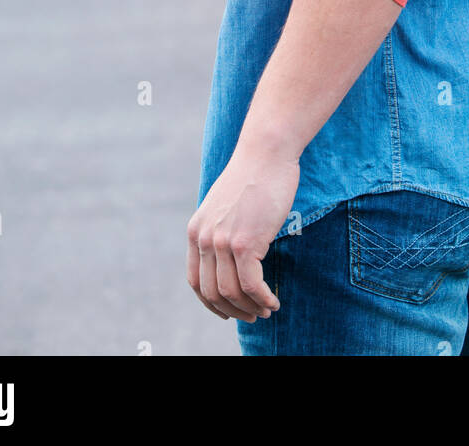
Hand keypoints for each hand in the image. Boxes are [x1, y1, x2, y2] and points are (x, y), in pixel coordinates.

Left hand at [186, 144, 299, 320]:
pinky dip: (262, 299)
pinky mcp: (245, 243)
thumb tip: (230, 257)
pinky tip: (273, 300)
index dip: (211, 303)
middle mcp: (204, 238)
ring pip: (232, 293)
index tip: (228, 311)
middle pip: (212, 293)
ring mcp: (223, 241)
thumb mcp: (225, 206)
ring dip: (250, 308)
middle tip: (253, 315)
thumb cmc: (253, 176)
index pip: (196, 282)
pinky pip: (251, 285)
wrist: (266, 152)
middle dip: (233, 311)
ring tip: (266, 309)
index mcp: (195, 230)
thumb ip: (221, 229)